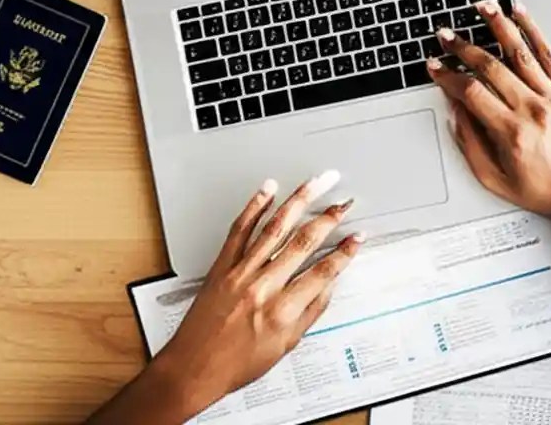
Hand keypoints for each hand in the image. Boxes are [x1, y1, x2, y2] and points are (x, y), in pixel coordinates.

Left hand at [148, 172, 362, 416]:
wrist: (192, 368)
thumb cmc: (236, 363)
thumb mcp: (286, 345)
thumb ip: (311, 312)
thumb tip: (330, 283)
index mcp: (282, 311)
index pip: (323, 272)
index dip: (345, 252)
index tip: (358, 238)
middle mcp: (262, 287)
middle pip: (303, 242)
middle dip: (330, 218)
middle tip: (345, 203)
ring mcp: (240, 273)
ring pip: (276, 227)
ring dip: (300, 200)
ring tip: (317, 182)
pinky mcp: (222, 266)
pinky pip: (240, 230)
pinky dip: (255, 207)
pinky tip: (268, 190)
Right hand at [427, 1, 550, 224]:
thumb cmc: (546, 191)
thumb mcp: (496, 180)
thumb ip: (471, 144)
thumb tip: (456, 111)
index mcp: (512, 133)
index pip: (471, 93)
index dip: (448, 77)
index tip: (435, 66)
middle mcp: (534, 110)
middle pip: (491, 67)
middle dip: (464, 47)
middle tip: (446, 34)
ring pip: (521, 53)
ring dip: (499, 26)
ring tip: (483, 6)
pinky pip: (549, 56)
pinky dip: (533, 32)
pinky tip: (521, 15)